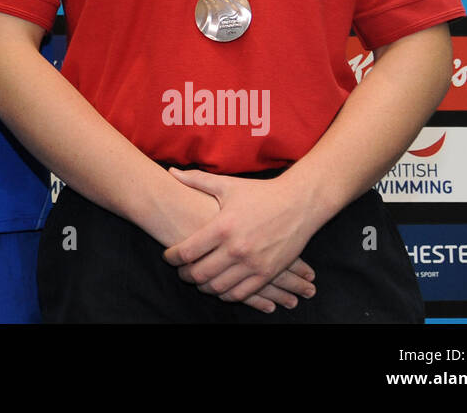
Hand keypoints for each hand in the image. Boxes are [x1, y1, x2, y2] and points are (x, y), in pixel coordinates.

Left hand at [163, 168, 322, 306]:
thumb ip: (196, 180)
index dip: (172, 258)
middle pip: (199, 273)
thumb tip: (170, 172)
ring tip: (198, 279)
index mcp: (222, 226)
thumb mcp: (227, 185)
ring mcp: (253, 264)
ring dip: (204, 287)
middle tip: (181, 271)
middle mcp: (236, 248)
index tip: (168, 257)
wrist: (299, 204)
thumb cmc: (260, 193)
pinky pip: (241, 294)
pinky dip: (226, 295)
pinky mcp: (267, 273)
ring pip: (218, 287)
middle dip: (185, 275)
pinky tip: (220, 287)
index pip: (187, 251)